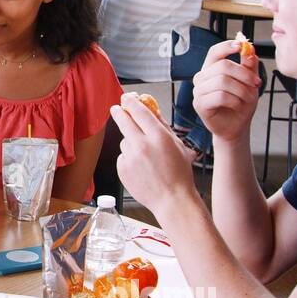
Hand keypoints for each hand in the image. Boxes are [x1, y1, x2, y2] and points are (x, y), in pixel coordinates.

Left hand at [110, 93, 198, 218]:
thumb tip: (151, 111)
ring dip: (131, 142)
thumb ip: (163, 127)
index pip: (139, 111)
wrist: (172, 200)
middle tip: (117, 109)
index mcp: (159, 137)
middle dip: (119, 112)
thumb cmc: (179, 175)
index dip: (131, 101)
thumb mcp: (177, 145)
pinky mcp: (122, 168)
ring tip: (146, 157)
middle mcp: (142, 145)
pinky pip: (123, 156)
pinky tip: (142, 167)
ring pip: (124, 140)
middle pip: (123, 120)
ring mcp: (130, 157)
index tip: (127, 98)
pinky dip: (129, 158)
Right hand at [192, 40, 261, 142]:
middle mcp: (201, 78)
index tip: (240, 45)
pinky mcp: (199, 104)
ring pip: (222, 81)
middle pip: (222, 66)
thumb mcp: (249, 82)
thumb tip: (249, 48)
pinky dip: (234, 101)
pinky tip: (237, 105)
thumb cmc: (240, 104)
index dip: (226, 46)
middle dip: (244, 75)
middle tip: (256, 84)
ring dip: (241, 90)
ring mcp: (198, 91)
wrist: (236, 126)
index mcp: (211, 69)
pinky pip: (220, 96)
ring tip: (248, 98)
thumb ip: (249, 65)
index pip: (214, 52)